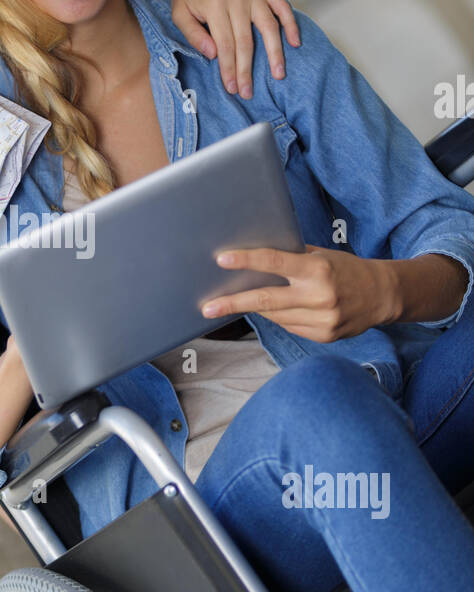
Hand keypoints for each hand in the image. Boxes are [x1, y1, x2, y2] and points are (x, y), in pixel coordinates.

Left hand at [170, 0, 300, 98]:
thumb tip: (214, 55)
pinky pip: (282, 6)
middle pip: (246, 41)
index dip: (229, 68)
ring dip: (274, 53)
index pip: (224, 44)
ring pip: (268, 26)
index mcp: (214, 4)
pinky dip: (291, 24)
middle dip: (247, 69)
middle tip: (248, 92)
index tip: (232, 88)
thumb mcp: (179, 13)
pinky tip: (295, 43)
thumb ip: (193, 35)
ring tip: (278, 75)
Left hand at [201, 244, 396, 341]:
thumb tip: (256, 259)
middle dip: (232, 303)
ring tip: (239, 303)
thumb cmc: (347, 269)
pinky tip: (279, 310)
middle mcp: (318, 295)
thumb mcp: (322, 255)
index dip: (245, 261)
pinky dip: (279, 318)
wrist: (383, 295)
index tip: (222, 259)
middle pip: (266, 300)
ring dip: (256, 309)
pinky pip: (289, 327)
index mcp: (317, 269)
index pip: (274, 262)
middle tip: (207, 307)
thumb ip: (292, 258)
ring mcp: (321, 319)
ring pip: (275, 316)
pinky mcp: (324, 336)